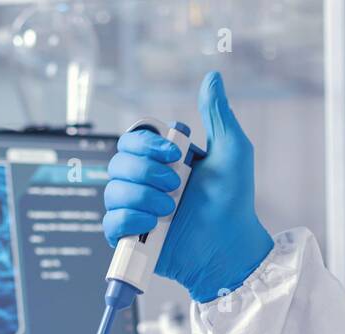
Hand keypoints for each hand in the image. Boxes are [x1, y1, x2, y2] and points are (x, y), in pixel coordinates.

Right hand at [103, 71, 272, 302]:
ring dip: (141, 197)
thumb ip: (217, 115)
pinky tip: (154, 225)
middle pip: (117, 163)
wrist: (231, 246)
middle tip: (175, 186)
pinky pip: (110, 223)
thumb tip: (211, 77)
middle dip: (145, 172)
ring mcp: (136, 211)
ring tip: (170, 209)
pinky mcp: (131, 239)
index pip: (131, 141)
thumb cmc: (234, 201)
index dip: (145, 144)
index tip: (174, 154)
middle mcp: (145, 183)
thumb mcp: (231, 151)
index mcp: (162, 161)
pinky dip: (130, 220)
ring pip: (113, 192)